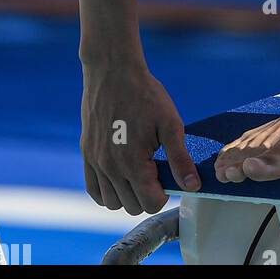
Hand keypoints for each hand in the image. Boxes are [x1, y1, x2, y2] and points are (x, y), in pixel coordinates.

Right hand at [80, 60, 200, 213]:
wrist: (114, 72)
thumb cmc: (145, 94)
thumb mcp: (171, 123)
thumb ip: (180, 158)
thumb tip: (192, 186)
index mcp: (133, 162)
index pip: (150, 203)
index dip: (164, 195)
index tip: (169, 178)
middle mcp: (110, 167)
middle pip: (131, 206)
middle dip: (148, 196)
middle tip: (157, 172)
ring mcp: (95, 162)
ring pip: (111, 202)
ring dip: (127, 195)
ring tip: (140, 173)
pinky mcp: (87, 154)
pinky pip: (93, 190)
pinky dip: (107, 191)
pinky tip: (121, 176)